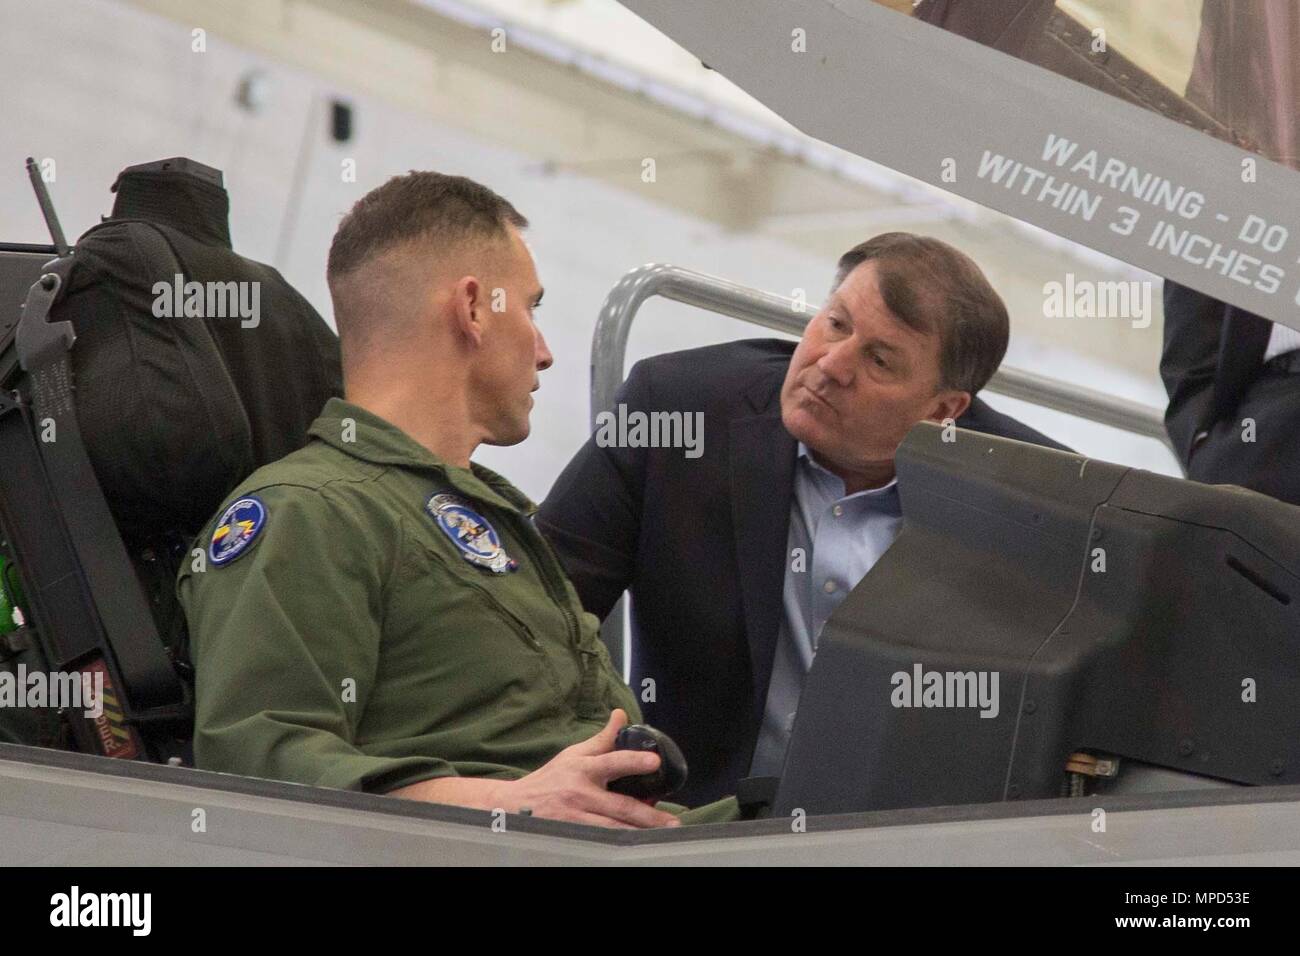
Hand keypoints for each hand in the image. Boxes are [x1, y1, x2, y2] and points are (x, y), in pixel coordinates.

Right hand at [496, 709, 680, 828]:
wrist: (515, 807)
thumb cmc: (551, 778)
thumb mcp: (574, 754)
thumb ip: (602, 739)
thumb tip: (621, 715)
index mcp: (583, 769)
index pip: (612, 762)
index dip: (633, 761)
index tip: (654, 760)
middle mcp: (581, 794)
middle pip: (619, 805)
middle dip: (648, 814)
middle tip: (672, 820)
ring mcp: (577, 818)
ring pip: (614, 828)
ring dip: (639, 832)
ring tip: (662, 834)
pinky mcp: (574, 834)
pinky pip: (602, 839)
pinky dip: (620, 841)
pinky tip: (636, 844)